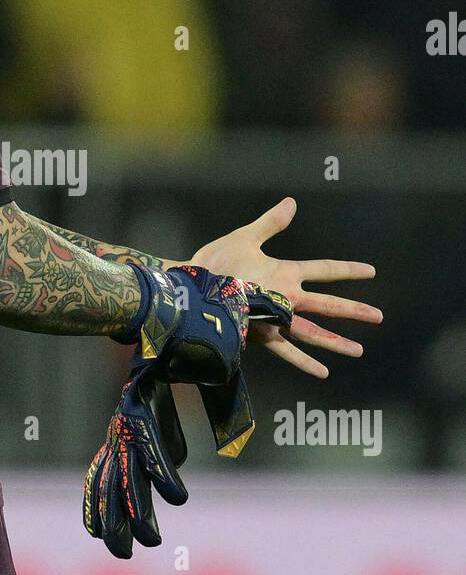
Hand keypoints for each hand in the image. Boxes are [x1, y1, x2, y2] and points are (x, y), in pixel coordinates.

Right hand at [189, 197, 381, 378]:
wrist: (196, 293)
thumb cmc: (218, 264)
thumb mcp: (245, 238)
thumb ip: (271, 223)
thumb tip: (292, 203)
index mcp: (286, 273)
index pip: (325, 269)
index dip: (348, 269)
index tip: (371, 272)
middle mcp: (288, 299)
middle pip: (328, 305)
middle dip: (354, 310)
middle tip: (378, 316)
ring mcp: (278, 320)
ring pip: (314, 334)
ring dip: (337, 342)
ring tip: (358, 351)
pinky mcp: (263, 337)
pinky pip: (288, 352)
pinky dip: (305, 362)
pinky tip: (323, 372)